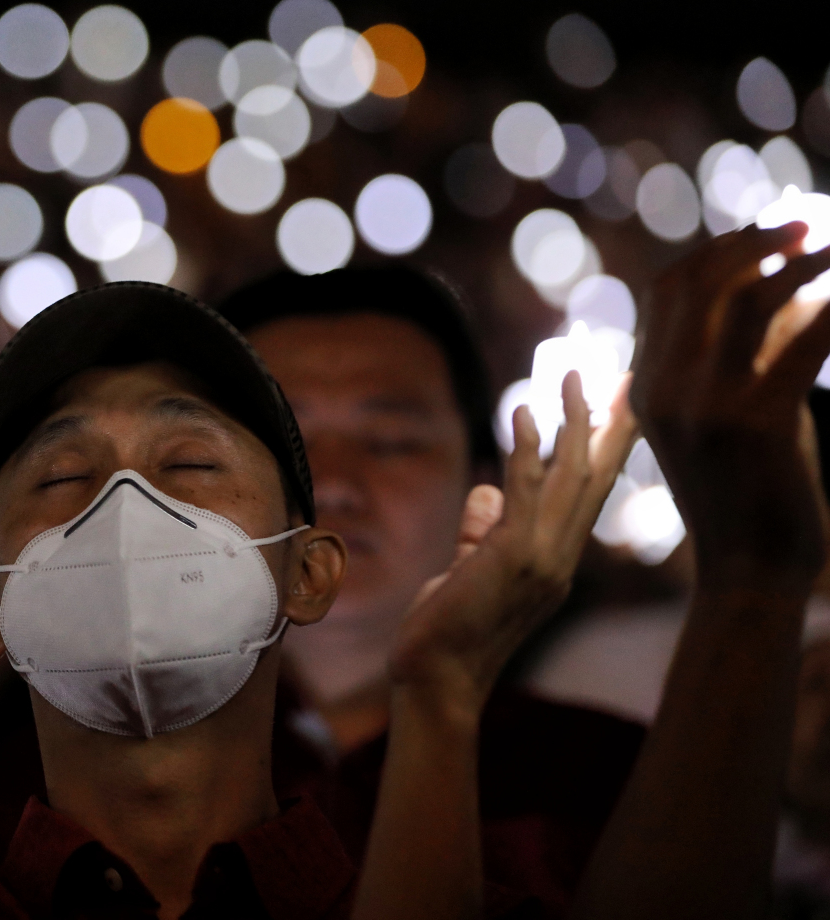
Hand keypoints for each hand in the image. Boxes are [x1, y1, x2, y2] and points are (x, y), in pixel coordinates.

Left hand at [389, 371, 637, 711]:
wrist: (436, 680)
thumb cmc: (446, 632)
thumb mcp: (468, 571)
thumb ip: (481, 533)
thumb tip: (488, 490)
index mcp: (554, 562)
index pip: (588, 495)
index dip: (606, 449)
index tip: (621, 408)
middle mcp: (560, 559)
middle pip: (595, 479)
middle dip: (610, 425)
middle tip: (626, 376)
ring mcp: (543, 560)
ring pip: (570, 478)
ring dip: (574, 423)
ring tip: (573, 376)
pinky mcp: (514, 558)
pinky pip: (525, 493)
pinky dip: (528, 452)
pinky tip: (523, 415)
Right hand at [631, 223, 829, 588]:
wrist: (749, 575)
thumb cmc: (752, 500)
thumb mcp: (736, 420)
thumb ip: (744, 363)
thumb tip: (788, 297)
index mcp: (649, 388)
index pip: (667, 290)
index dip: (717, 250)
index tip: (769, 235)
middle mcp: (665, 389)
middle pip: (699, 280)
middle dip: (754, 240)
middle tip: (806, 224)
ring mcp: (705, 406)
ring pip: (749, 299)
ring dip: (802, 262)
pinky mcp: (754, 423)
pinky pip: (804, 339)